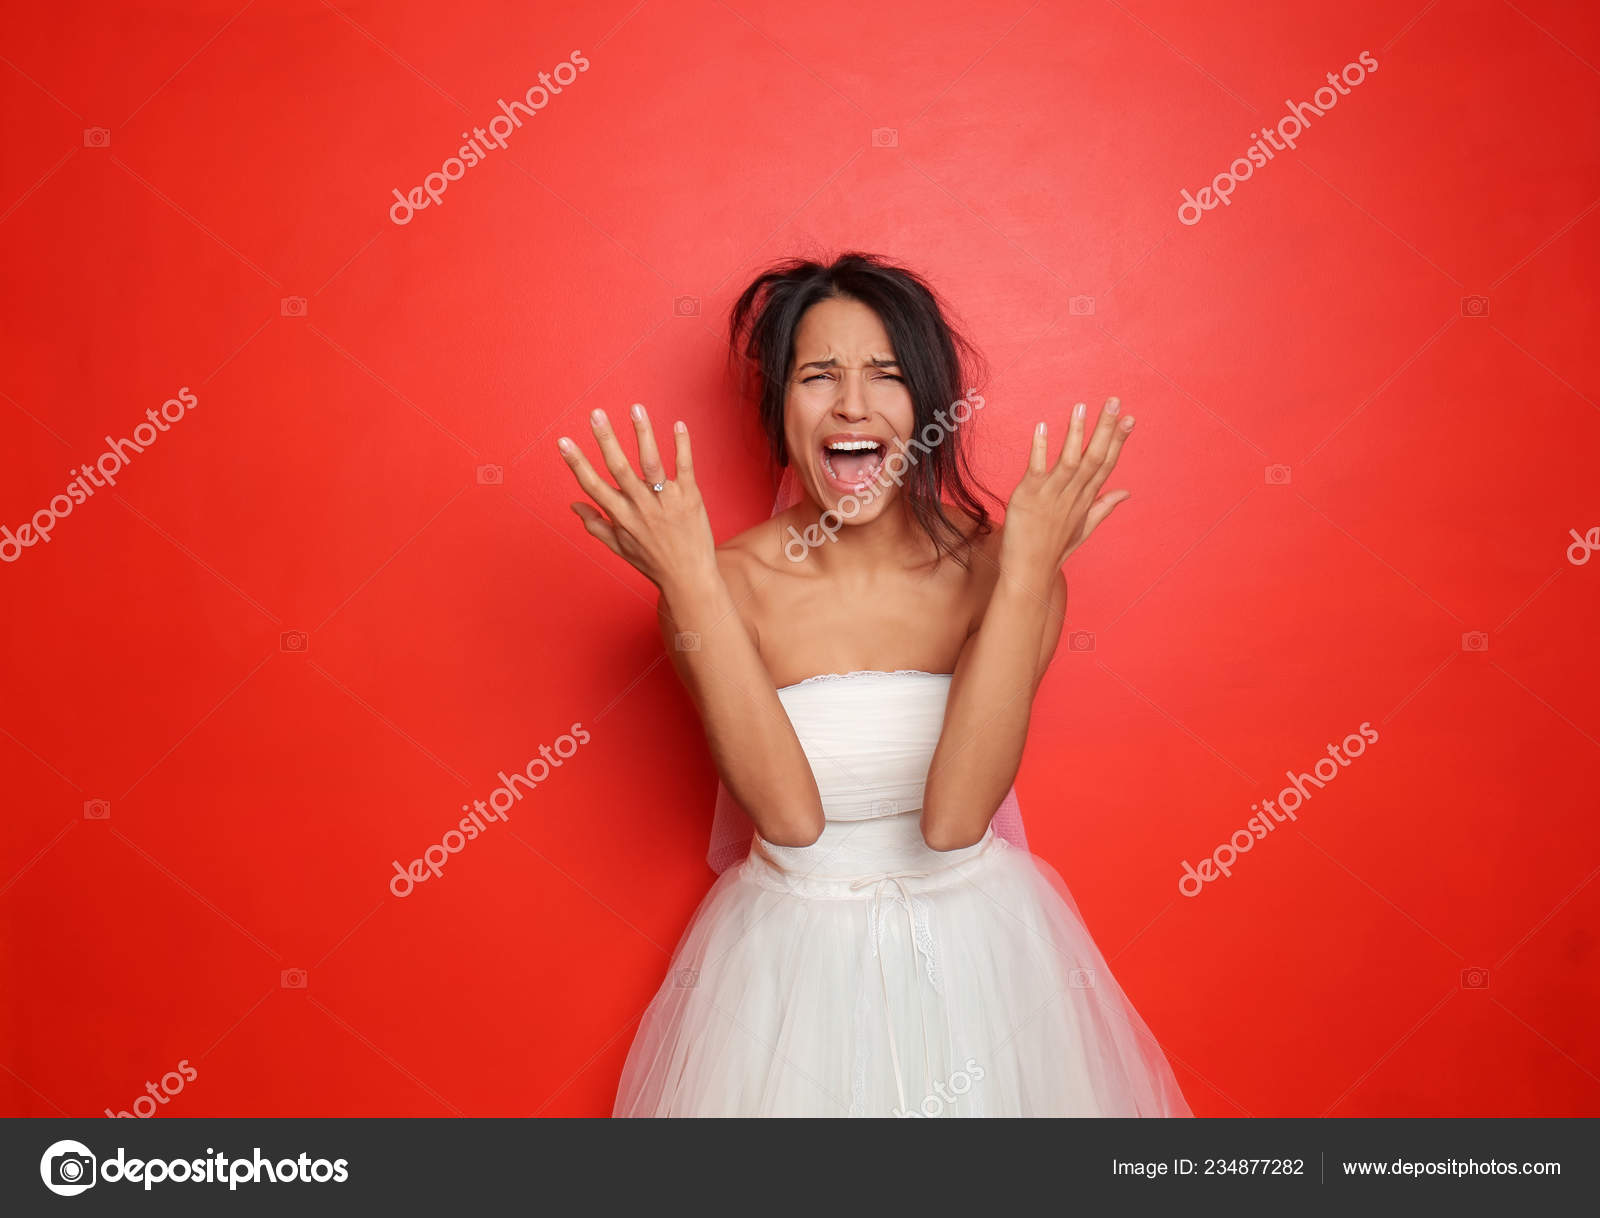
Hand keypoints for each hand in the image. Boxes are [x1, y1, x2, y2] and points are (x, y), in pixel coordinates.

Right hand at [559, 404, 717, 591]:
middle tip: (596, 413)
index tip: (563, 441)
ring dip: (643, 434)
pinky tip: (678, 424)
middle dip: (606, 439)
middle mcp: (642, 507)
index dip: (577, 463)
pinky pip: (686, 467)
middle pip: (620, 468)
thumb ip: (596, 524)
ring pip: (652, 463)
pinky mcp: (691, 497)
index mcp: (622, 517)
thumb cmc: (652, 562)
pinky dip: (682, 445)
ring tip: (635, 408)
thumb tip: (573, 504)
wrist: (690, 578)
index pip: (593, 486)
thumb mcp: (619, 547)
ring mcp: (667, 501)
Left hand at [999, 396, 1134, 579]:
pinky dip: (1039, 449)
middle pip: (1094, 458)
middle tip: (1115, 402)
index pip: (1106, 464)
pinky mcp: (1027, 498)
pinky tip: (1041, 427)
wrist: (1029, 572)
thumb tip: (1126, 493)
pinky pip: (1036, 470)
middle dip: (1106, 429)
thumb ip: (1104, 506)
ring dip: (1076, 434)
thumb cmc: (1054, 549)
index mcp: (1085, 499)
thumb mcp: (1084, 528)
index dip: (1118, 440)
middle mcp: (1072, 495)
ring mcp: (1050, 496)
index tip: (1130, 418)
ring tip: (1081, 407)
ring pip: (1069, 461)